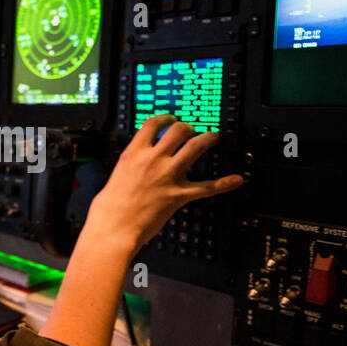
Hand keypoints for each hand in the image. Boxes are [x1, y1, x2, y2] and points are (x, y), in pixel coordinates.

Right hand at [85, 114, 243, 256]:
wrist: (113, 227)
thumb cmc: (110, 206)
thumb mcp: (118, 173)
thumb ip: (133, 162)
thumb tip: (140, 159)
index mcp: (134, 153)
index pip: (154, 123)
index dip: (166, 118)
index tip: (171, 119)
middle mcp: (153, 160)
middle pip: (179, 130)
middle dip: (189, 128)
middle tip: (192, 131)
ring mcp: (168, 176)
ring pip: (195, 147)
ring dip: (208, 139)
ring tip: (213, 138)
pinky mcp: (178, 196)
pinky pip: (207, 187)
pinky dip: (224, 183)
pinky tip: (236, 179)